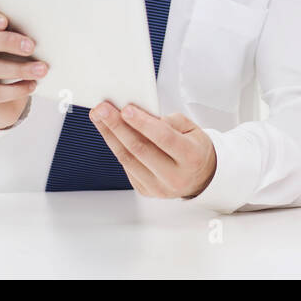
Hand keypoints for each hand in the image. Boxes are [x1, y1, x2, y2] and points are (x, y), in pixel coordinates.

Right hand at [0, 5, 46, 128]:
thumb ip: (14, 33)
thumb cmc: (6, 61)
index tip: (5, 21)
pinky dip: (14, 89)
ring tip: (40, 70)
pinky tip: (31, 85)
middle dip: (6, 41)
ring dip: (18, 69)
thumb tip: (43, 28)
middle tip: (31, 46)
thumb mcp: (8, 45)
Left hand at [89, 103, 217, 198]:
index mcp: (191, 157)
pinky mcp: (145, 191)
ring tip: (99, 118)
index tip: (126, 108)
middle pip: (139, 149)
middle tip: (102, 110)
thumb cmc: (194, 148)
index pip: (164, 138)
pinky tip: (109, 132)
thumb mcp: (192, 129)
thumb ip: (168, 121)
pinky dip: (116, 147)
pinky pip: (126, 166)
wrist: (201, 178)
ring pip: (127, 159)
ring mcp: (158, 187)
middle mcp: (175, 176)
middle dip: (117, 126)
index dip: (143, 123)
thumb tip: (139, 114)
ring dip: (110, 135)